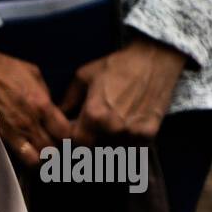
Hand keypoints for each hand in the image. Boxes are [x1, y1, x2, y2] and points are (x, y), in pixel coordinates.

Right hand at [0, 41, 69, 166]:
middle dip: (55, 150)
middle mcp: (29, 122)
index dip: (68, 138)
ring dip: (39, 158)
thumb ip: (45, 93)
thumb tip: (51, 107)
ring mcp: (13, 132)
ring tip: (39, 153)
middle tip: (54, 147)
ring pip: (34, 160)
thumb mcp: (34, 74)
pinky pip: (15, 157)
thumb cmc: (5, 68)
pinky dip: (22, 158)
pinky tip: (24, 153)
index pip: (65, 133)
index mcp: (42, 105)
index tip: (65, 136)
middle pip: (51, 149)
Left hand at [60, 36, 186, 144]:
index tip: (71, 136)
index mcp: (94, 115)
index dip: (71, 141)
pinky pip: (131, 151)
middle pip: (91, 151)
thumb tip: (56, 116)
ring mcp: (132, 133)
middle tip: (88, 136)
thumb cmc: (117, 65)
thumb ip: (68, 100)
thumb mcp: (84, 77)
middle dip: (86, 146)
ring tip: (105, 134)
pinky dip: (125, 147)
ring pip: (111, 153)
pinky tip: (122, 134)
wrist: (155, 58)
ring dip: (105, 148)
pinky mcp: (149, 134)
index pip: (74, 144)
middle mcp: (113, 128)